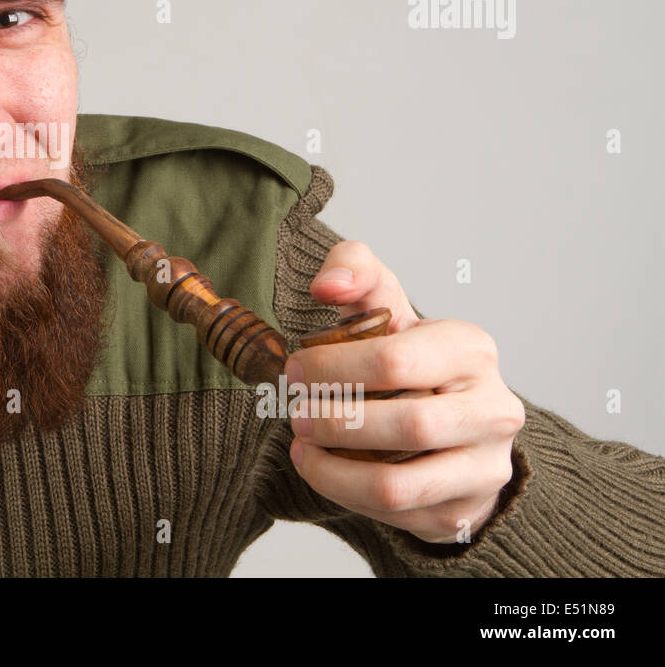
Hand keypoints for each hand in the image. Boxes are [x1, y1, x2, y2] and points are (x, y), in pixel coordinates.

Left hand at [285, 241, 525, 543]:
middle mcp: (492, 408)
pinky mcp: (464, 510)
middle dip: (335, 420)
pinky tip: (325, 472)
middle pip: (406, 424)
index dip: (333, 367)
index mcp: (471, 349)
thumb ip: (356, 272)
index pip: (396, 360)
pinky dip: (347, 496)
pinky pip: (396, 513)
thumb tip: (327, 285)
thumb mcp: (387, 305)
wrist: (456, 424)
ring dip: (334, 471)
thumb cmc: (411, 360)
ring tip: (302, 448)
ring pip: (399, 483)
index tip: (294, 370)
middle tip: (294, 413)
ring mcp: (484, 465)